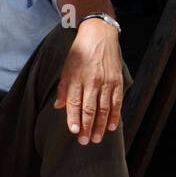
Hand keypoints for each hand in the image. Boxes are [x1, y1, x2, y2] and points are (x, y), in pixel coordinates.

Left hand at [53, 19, 123, 144]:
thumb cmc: (79, 52)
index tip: (74, 131)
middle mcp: (91, 81)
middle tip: (85, 141)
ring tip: (97, 139)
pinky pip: (116, 102)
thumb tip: (58, 107)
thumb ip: (63, 89)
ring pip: (104, 109)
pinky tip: (112, 126)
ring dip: (101, 126)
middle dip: (87, 127)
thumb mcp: (66, 68)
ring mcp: (105, 82)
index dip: (74, 118)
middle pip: (89, 109)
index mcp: (76, 78)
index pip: (74, 103)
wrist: (99, 34)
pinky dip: (115, 115)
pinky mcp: (117, 81)